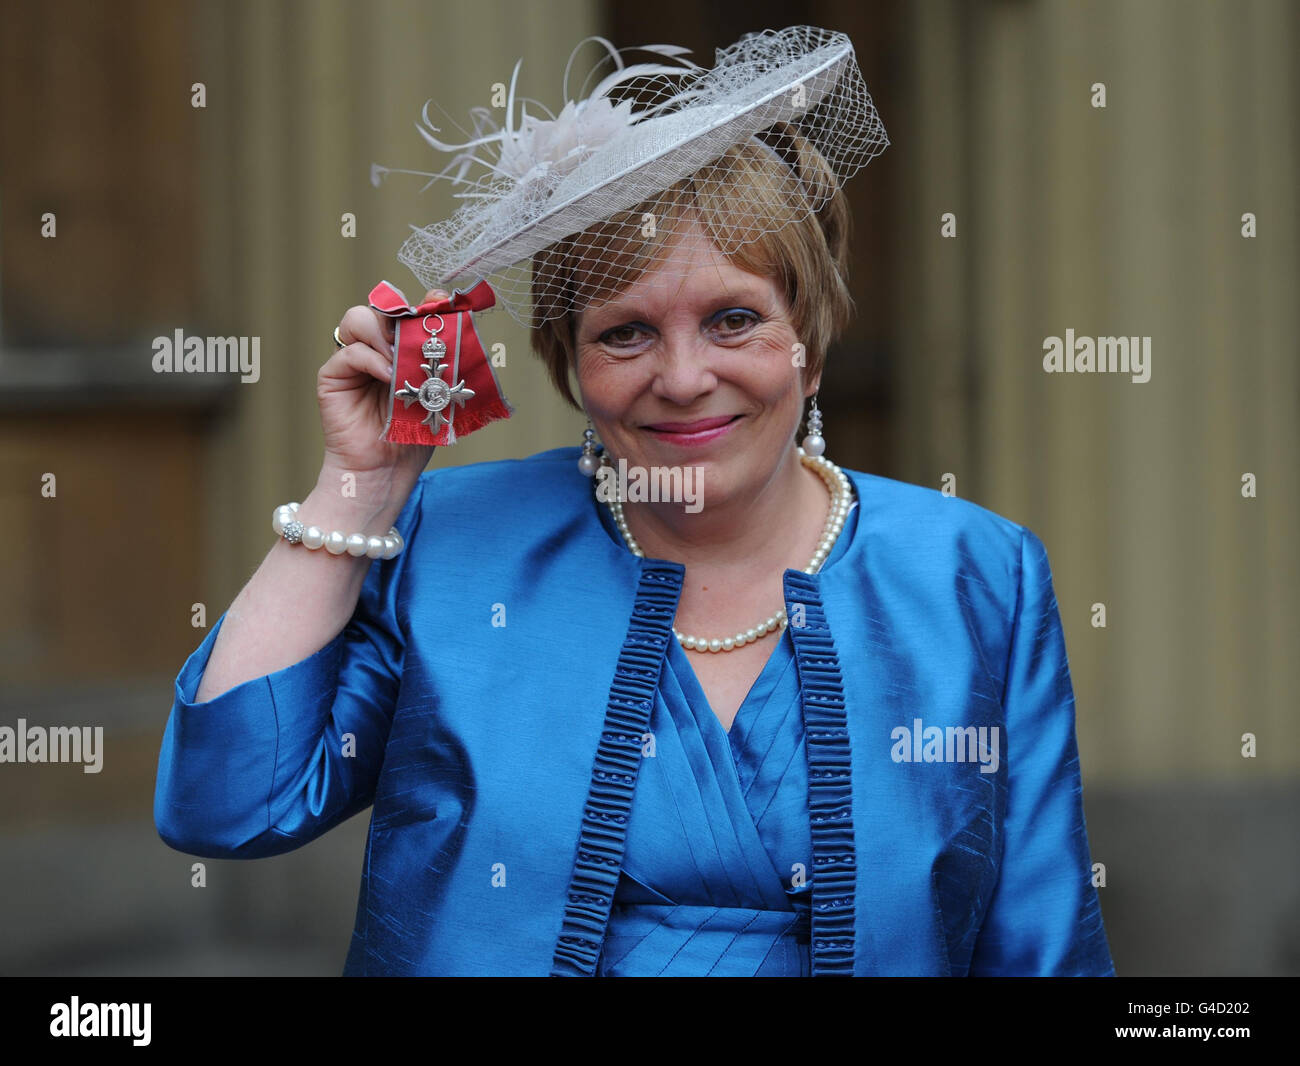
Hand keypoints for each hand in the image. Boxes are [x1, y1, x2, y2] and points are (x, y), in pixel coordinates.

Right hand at [316, 288, 447, 501]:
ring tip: (398, 359)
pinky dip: (370, 358)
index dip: (424, 304)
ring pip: (358, 319)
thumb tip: (454, 333)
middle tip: (417, 332)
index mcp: (401, 350)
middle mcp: (375, 350)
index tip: (441, 303)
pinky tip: (387, 375)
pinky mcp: (332, 376)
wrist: (385, 470)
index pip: (408, 314)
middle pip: (381, 309)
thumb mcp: (436, 395)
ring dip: (382, 332)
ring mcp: (352, 361)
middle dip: (401, 314)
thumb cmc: (412, 435)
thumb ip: (441, 364)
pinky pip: (348, 352)